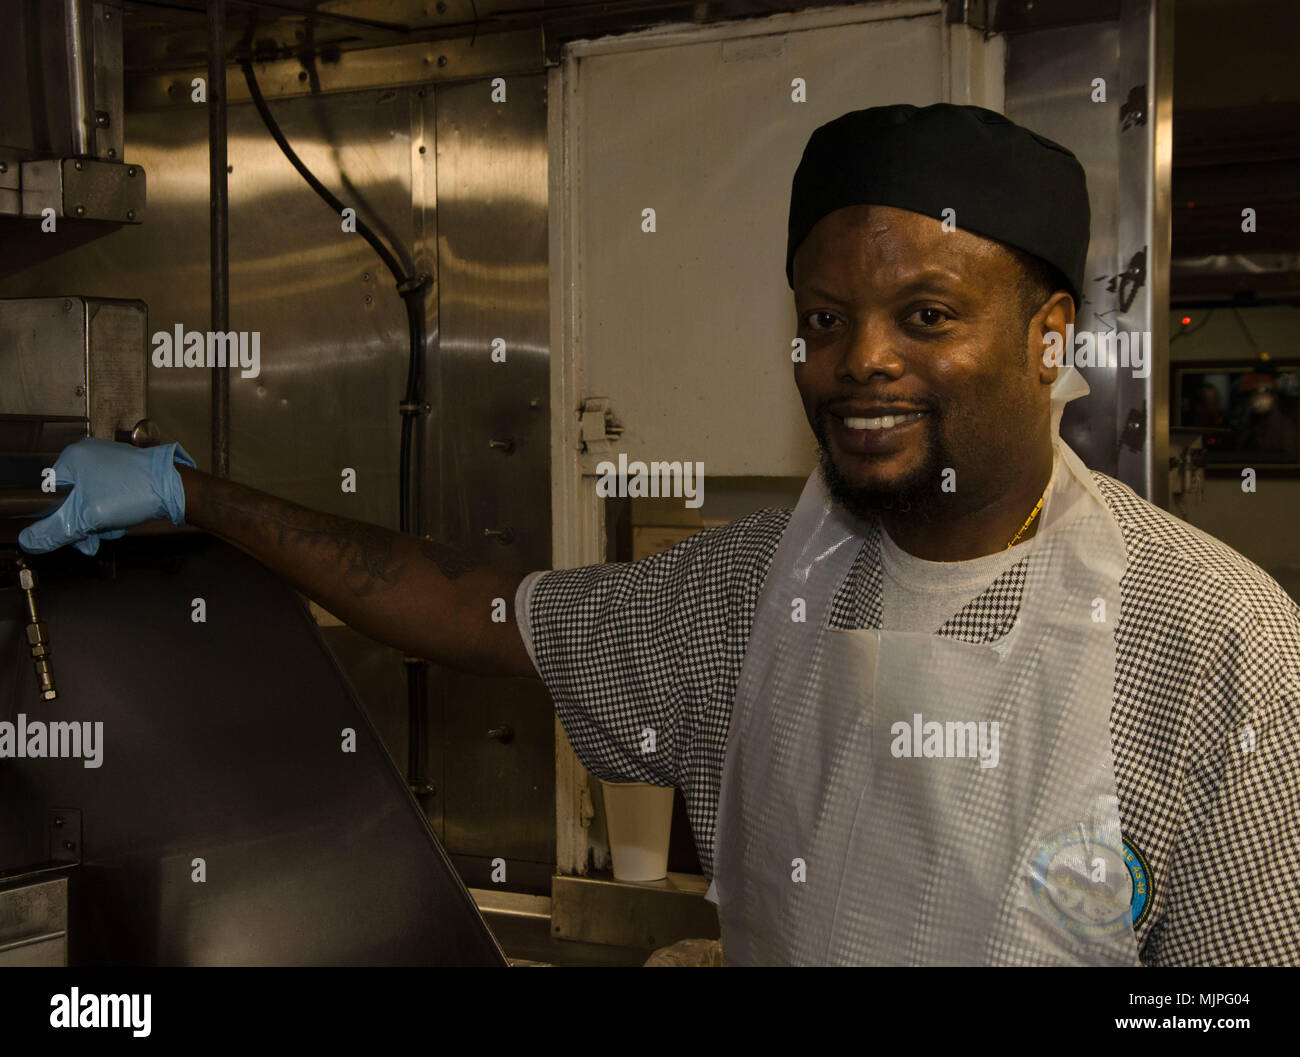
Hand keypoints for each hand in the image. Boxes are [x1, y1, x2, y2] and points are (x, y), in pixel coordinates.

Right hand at [18, 437, 196, 555]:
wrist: (178, 489)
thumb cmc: (137, 492)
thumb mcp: (88, 517)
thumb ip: (55, 531)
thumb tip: (30, 541)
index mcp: (72, 459)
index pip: (48, 494)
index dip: (57, 518)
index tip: (71, 533)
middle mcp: (88, 456)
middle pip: (69, 500)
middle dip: (81, 524)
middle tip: (92, 538)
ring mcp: (107, 464)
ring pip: (89, 502)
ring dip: (97, 521)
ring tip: (113, 526)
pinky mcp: (123, 474)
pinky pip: (105, 498)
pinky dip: (111, 513)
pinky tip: (122, 520)